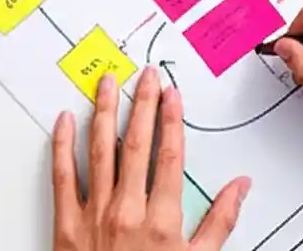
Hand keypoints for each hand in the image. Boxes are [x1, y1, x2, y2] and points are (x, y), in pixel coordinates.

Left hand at [51, 67, 249, 250]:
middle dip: (141, 104)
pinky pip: (62, 177)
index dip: (171, 119)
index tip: (172, 94)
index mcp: (161, 219)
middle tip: (145, 76)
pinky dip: (62, 146)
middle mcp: (125, 211)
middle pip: (136, 144)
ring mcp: (92, 215)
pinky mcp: (65, 225)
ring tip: (106, 84)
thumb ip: (220, 222)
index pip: (169, 154)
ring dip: (103, 112)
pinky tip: (65, 122)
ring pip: (99, 151)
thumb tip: (240, 187)